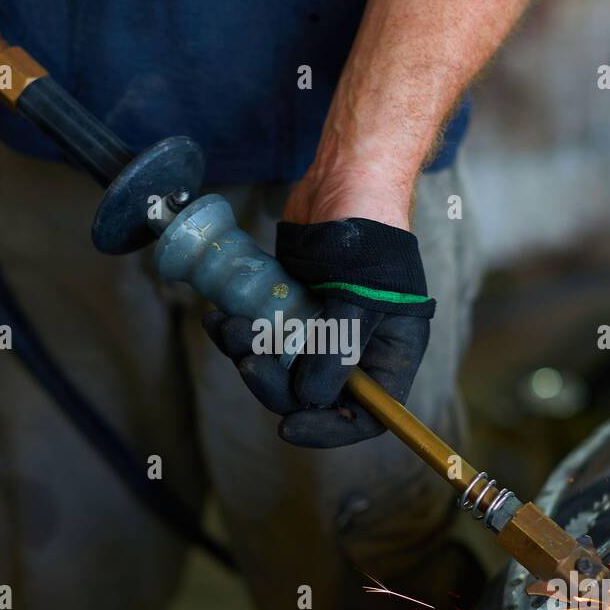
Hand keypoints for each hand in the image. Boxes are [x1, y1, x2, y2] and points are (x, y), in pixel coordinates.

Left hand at [203, 191, 434, 447]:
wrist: (345, 180)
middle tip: (247, 360)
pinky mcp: (293, 308)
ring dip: (248, 353)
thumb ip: (337, 351)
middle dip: (274, 383)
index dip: (329, 429)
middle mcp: (358, 350)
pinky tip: (219, 316)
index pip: (366, 416)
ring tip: (226, 325)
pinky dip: (240, 332)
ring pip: (281, 367)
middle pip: (313, 396)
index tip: (289, 427)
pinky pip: (264, 337)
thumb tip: (309, 399)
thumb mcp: (358, 299)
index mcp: (390, 355)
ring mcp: (324, 329)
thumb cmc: (368, 237)